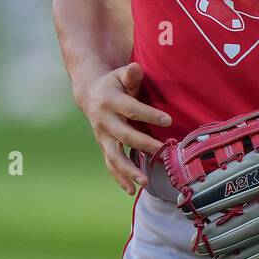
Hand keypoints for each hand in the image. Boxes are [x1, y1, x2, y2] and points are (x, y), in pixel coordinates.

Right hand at [75, 61, 170, 195]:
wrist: (90, 93)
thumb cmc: (114, 83)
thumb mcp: (121, 74)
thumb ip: (131, 74)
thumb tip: (136, 68)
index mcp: (109, 101)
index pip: (131, 109)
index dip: (149, 115)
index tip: (168, 121)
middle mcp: (103, 121)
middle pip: (124, 135)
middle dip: (143, 144)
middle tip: (162, 151)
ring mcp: (102, 137)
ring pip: (114, 156)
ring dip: (129, 170)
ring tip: (144, 182)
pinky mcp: (104, 147)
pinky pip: (111, 165)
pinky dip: (120, 178)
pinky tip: (131, 190)